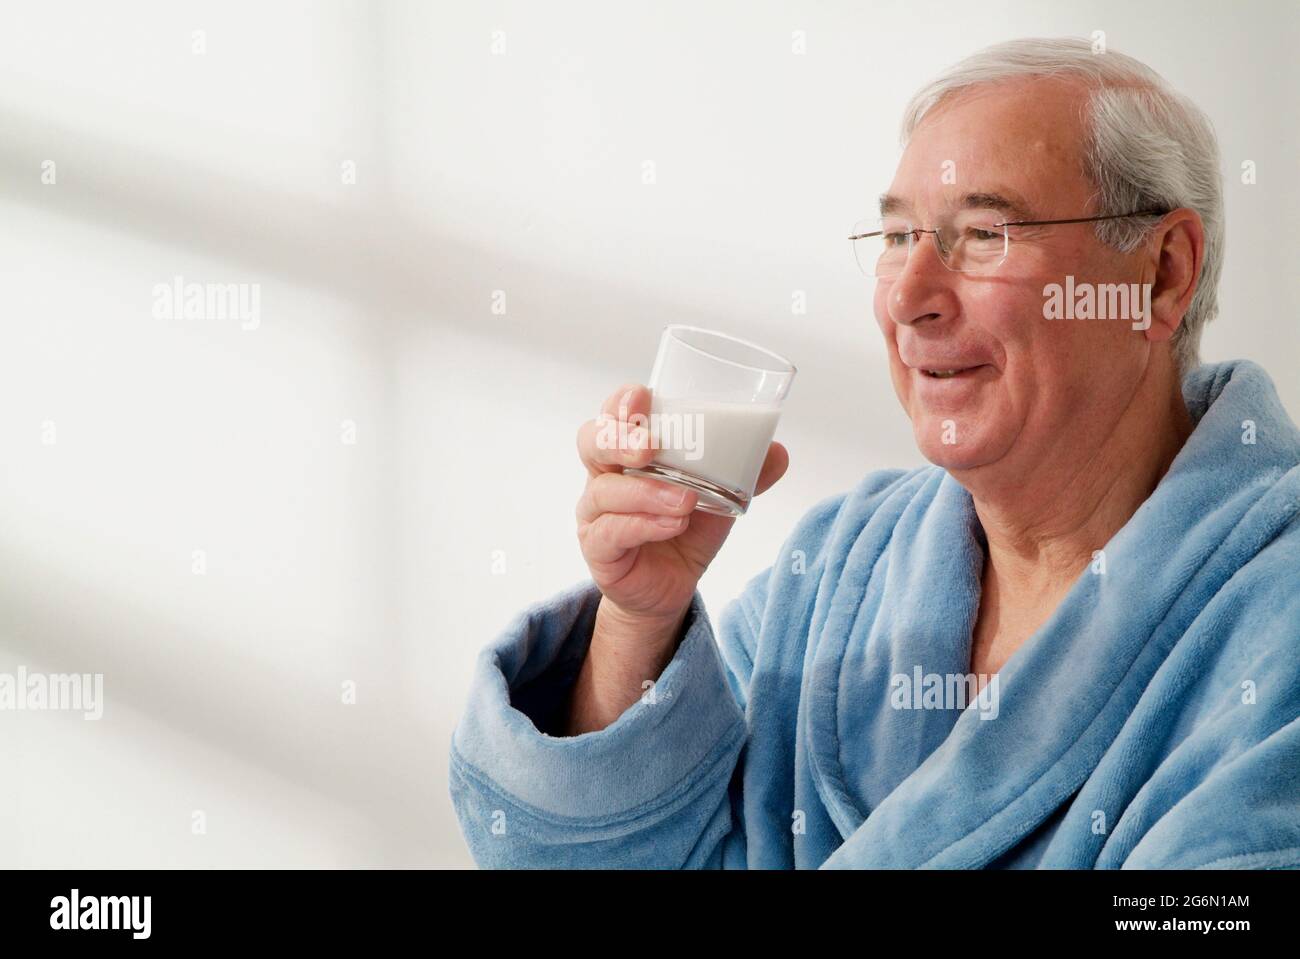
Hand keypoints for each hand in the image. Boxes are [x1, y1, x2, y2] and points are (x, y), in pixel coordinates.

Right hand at [574, 383, 789, 622]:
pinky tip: (672, 524)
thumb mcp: (719, 499)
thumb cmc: (683, 530)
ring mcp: (595, 513)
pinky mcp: (598, 548)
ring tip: (685, 500)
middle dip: (619, 439)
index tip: (644, 396)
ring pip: (604, 491)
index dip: (622, 402)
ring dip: (646, 491)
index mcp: (628, 452)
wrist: (668, 587)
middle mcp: (604, 476)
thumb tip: (778, 453)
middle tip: (650, 447)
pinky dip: (643, 525)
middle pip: (592, 442)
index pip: (614, 415)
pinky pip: (610, 532)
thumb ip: (745, 475)